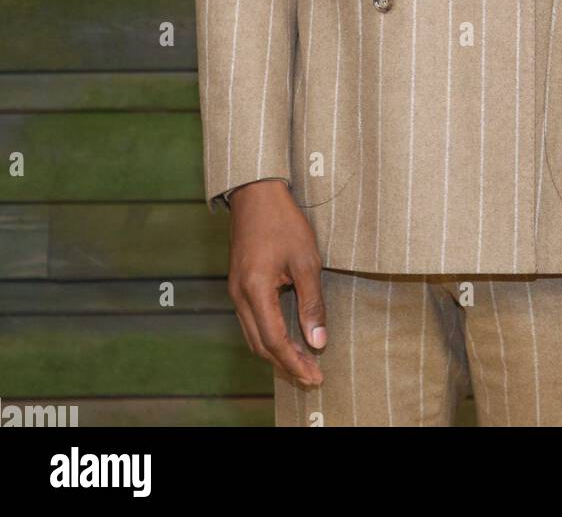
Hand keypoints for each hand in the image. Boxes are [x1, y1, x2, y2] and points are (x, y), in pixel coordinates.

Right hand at [227, 180, 325, 385]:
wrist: (256, 193)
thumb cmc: (283, 221)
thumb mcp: (306, 260)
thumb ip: (312, 303)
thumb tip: (318, 341)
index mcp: (255, 291)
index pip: (274, 342)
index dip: (295, 363)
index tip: (315, 376)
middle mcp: (239, 296)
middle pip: (260, 345)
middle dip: (286, 365)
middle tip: (312, 376)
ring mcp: (235, 291)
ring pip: (253, 336)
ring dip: (276, 353)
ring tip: (303, 362)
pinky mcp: (238, 284)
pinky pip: (251, 321)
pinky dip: (268, 336)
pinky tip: (287, 337)